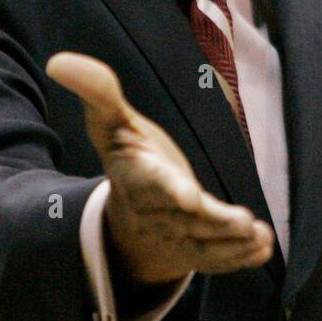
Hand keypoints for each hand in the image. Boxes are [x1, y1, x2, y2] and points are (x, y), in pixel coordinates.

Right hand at [47, 52, 273, 285]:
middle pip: (185, 220)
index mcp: (137, 177)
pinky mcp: (197, 251)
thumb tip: (58, 62)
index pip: (151, 184)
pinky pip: (218, 258)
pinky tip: (263, 249)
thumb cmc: (129, 156)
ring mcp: (178, 236)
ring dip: (234, 243)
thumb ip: (98, 93)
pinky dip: (241, 256)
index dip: (170, 189)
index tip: (191, 196)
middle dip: (214, 223)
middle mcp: (157, 211)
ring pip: (206, 244)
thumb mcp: (112, 123)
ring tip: (259, 236)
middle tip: (243, 222)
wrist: (131, 213)